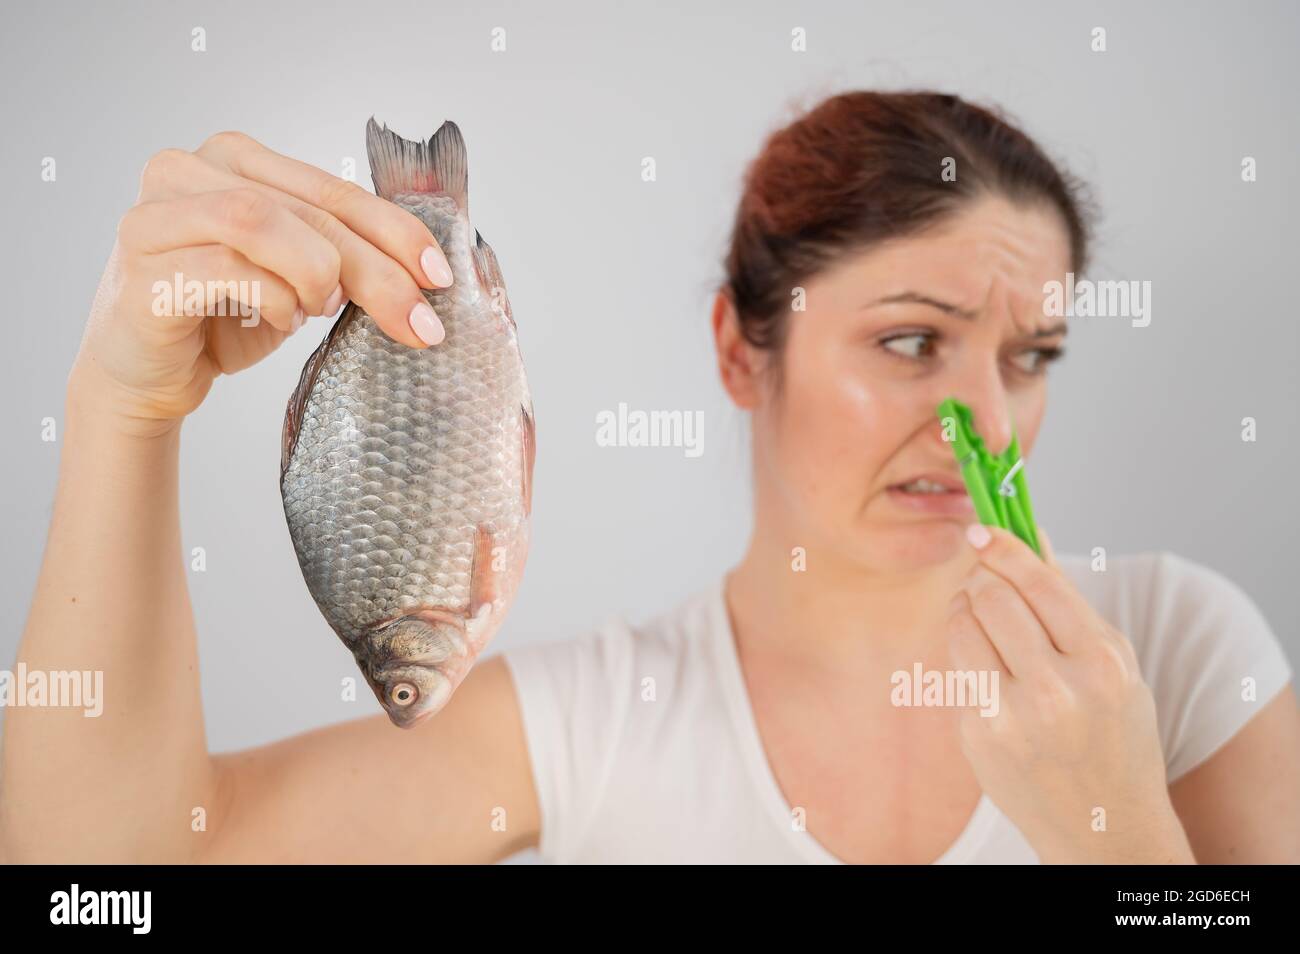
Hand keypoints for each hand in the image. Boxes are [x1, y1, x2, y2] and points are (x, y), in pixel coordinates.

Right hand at [72, 130, 454, 434]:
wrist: (147, 376)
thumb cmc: (223, 320)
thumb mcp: (296, 279)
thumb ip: (341, 253)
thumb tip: (426, 273)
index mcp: (235, 159)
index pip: (333, 188)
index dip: (395, 229)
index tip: (440, 276)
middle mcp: (188, 170)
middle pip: (308, 209)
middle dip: (377, 269)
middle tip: (419, 322)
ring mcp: (157, 214)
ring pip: (262, 221)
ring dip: (317, 273)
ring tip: (323, 311)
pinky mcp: (144, 265)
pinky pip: (228, 268)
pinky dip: (273, 299)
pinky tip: (283, 320)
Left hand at [945, 524, 1194, 862]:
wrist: (1105, 827)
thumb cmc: (1113, 734)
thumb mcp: (1113, 665)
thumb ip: (1067, 602)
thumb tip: (1030, 533)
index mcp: (1102, 663)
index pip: (1039, 582)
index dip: (1004, 547)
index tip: (982, 529)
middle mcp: (1057, 689)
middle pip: (992, 596)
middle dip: (982, 577)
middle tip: (983, 577)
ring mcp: (1012, 716)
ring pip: (963, 624)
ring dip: (965, 608)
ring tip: (982, 617)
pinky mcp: (978, 734)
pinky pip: (957, 666)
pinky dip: (965, 651)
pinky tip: (985, 662)